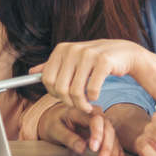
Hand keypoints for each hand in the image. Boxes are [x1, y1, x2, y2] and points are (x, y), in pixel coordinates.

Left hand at [31, 40, 149, 112]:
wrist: (124, 53)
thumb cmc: (95, 59)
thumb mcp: (72, 60)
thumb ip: (51, 66)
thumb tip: (31, 73)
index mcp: (62, 49)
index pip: (47, 79)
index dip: (54, 94)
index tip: (64, 98)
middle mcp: (73, 49)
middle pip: (60, 88)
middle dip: (69, 102)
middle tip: (78, 106)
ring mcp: (88, 54)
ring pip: (76, 91)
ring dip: (82, 104)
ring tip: (87, 106)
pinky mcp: (104, 61)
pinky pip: (92, 90)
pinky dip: (93, 98)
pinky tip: (96, 97)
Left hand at [38, 104, 125, 155]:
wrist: (55, 118)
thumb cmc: (54, 121)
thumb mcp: (55, 129)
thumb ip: (67, 137)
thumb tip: (81, 147)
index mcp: (82, 110)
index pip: (95, 120)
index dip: (97, 134)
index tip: (94, 148)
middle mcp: (95, 114)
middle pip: (107, 129)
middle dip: (106, 149)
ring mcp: (101, 123)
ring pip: (112, 137)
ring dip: (112, 154)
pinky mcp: (103, 132)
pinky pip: (112, 141)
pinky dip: (116, 152)